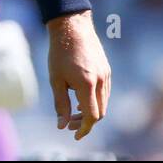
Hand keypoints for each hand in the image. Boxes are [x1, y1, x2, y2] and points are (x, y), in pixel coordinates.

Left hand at [46, 9, 110, 139]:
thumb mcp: (55, 79)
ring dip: (90, 112)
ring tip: (72, 113)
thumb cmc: (59, 52)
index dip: (84, 128)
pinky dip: (94, 101)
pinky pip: (104, 92)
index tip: (74, 135)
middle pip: (99, 112)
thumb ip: (60, 103)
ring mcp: (106, 75)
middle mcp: (101, 81)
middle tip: (69, 125)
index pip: (92, 116)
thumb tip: (62, 125)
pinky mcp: (106, 70)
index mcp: (87, 84)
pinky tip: (80, 101)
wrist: (72, 27)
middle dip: (85, 122)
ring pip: (102, 103)